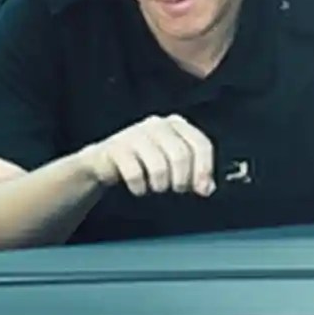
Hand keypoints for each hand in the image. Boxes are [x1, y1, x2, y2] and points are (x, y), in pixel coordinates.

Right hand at [79, 115, 215, 196]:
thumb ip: (194, 173)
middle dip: (182, 179)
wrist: (105, 163)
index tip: (202, 190)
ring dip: (160, 185)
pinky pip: (136, 173)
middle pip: (181, 155)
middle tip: (176, 190)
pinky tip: (138, 188)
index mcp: (177, 125)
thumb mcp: (173, 165)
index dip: (204, 169)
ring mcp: (136, 134)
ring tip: (156, 188)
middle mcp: (158, 124)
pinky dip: (139, 187)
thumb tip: (208, 187)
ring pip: (159, 166)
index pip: (200, 144)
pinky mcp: (117, 148)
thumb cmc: (145, 163)